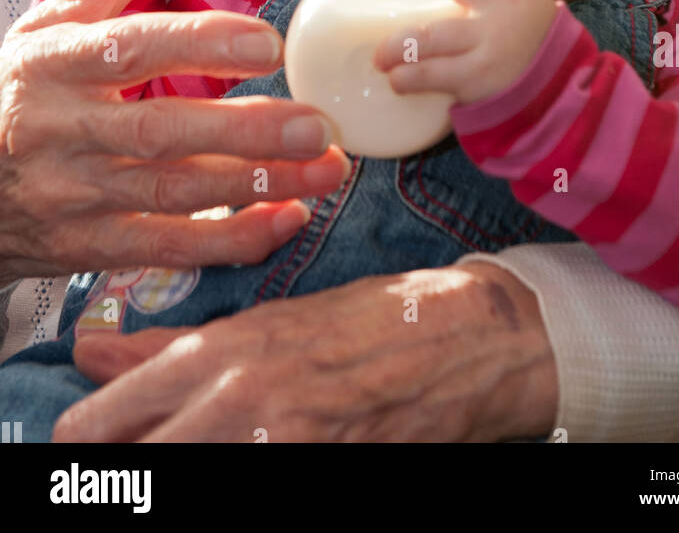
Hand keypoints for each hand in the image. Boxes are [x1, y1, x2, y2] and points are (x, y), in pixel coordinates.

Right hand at [0, 0, 347, 285]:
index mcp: (57, 66)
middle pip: (161, 131)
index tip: (266, 42)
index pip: (131, 48)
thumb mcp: (47, 28)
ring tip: (327, 168)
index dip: (199, 45)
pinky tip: (288, 218)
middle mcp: (65, 131)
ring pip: (174, 192)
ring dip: (257, 184)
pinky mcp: (91, 248)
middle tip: (318, 123)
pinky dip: (231, 239)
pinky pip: (167, 247)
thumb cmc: (15, 96)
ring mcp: (77, 195)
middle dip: (246, 130)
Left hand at [52, 261, 556, 442]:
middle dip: (121, 470)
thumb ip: (170, 348)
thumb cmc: (368, 320)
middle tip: (126, 464)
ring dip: (176, 473)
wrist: (464, 341)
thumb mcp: (267, 319)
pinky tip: (246, 455)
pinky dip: (233, 478)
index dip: (85, 441)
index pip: (109, 419)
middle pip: (135, 465)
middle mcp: (240, 401)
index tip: (81, 448)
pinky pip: (248, 490)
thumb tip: (91, 353)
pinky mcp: (319, 470)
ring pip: (183, 479)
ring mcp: (280, 445)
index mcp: (222, 350)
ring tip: (195, 449)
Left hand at [374, 0, 556, 104]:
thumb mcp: (530, 14)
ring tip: (381, 57)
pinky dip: (408, 78)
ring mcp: (488, 43)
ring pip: (430, 36)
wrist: (562, 98)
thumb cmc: (538, 54)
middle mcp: (503, 8)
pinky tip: (397, 81)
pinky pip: (431, 74)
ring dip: (397, 45)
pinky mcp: (477, 77)